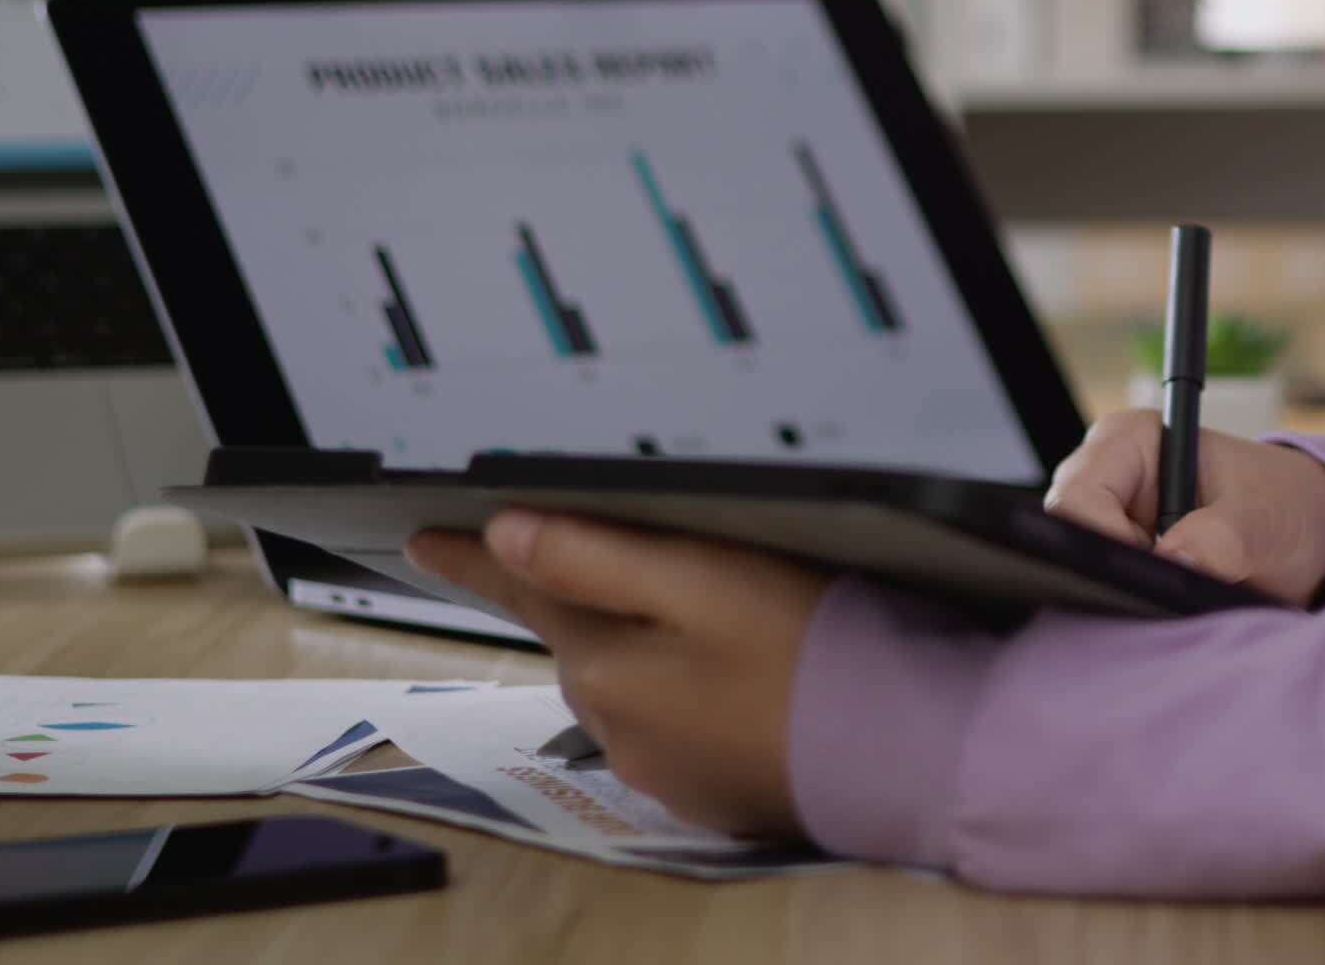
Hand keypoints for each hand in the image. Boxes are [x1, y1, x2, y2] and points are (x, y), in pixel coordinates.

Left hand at [406, 509, 828, 839]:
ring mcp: (663, 769)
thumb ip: (596, 555)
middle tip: (605, 553)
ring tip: (705, 615)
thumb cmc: (813, 653)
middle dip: (581, 597)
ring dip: (644, 651)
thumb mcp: (702, 577)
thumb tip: (506, 532)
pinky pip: (674, 730)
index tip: (422, 539)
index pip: (522, 592)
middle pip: (579, 639)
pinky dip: (689, 699)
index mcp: (606, 664)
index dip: (473, 558)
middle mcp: (616, 727)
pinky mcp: (711, 792)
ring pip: (627, 688)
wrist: (902, 753)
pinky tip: (738, 680)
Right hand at [1043, 407, 1324, 605]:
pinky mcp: (1120, 557)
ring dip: (1122, 590)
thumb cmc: (1285, 506)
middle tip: (1166, 590)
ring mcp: (1110, 519)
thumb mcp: (1266, 520)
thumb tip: (1175, 559)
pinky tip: (1166, 608)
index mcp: (1132, 440)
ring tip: (1176, 598)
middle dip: (1109, 568)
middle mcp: (1109, 476)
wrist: (1308, 534)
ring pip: (1079, 566)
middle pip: (1067, 533)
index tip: (1150, 568)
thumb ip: (1224, 537)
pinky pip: (1100, 587)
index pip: (1079, 494)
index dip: (1104, 539)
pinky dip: (1129, 602)